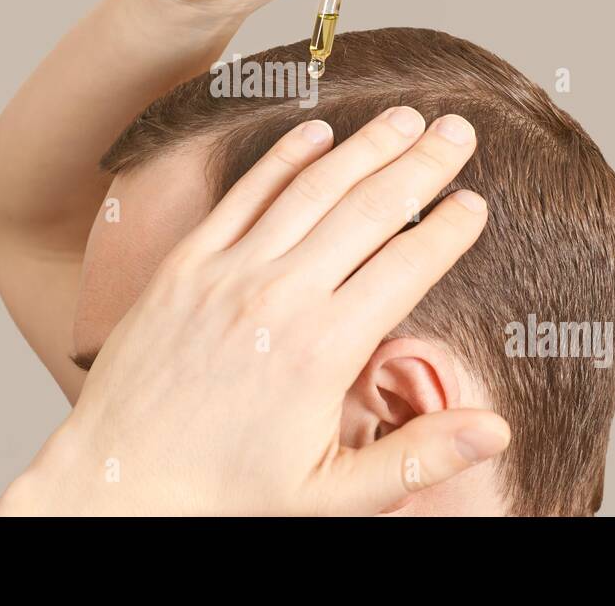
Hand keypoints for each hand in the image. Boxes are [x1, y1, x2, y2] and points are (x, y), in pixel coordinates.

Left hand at [0, 107, 509, 515]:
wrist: (117, 483)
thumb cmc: (224, 494)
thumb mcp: (330, 496)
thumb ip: (416, 458)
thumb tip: (498, 430)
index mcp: (324, 350)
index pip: (407, 267)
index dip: (448, 229)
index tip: (477, 201)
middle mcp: (280, 296)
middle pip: (368, 210)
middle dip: (421, 165)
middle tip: (459, 130)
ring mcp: (228, 271)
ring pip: (311, 190)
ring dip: (364, 147)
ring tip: (405, 117)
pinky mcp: (187, 262)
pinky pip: (243, 195)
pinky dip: (283, 158)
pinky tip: (317, 132)